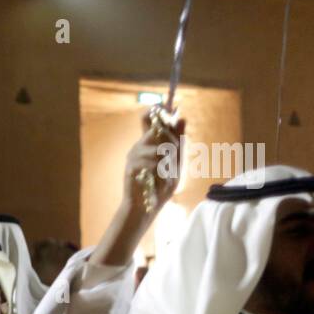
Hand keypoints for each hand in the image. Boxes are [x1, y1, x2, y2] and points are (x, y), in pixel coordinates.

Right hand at [90, 112, 185, 267]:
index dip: (158, 110)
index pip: (149, 118)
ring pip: (160, 147)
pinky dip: (160, 171)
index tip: (167, 106)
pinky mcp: (131, 166)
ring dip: (168, 162)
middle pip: (160, 131)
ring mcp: (133, 155)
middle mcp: (139, 145)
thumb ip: (178, 141)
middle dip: (172, 145)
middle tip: (171, 162)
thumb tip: (182, 117)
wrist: (146, 207)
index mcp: (148, 143)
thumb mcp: (175, 161)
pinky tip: (155, 180)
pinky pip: (154, 162)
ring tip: (164, 175)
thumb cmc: (161, 184)